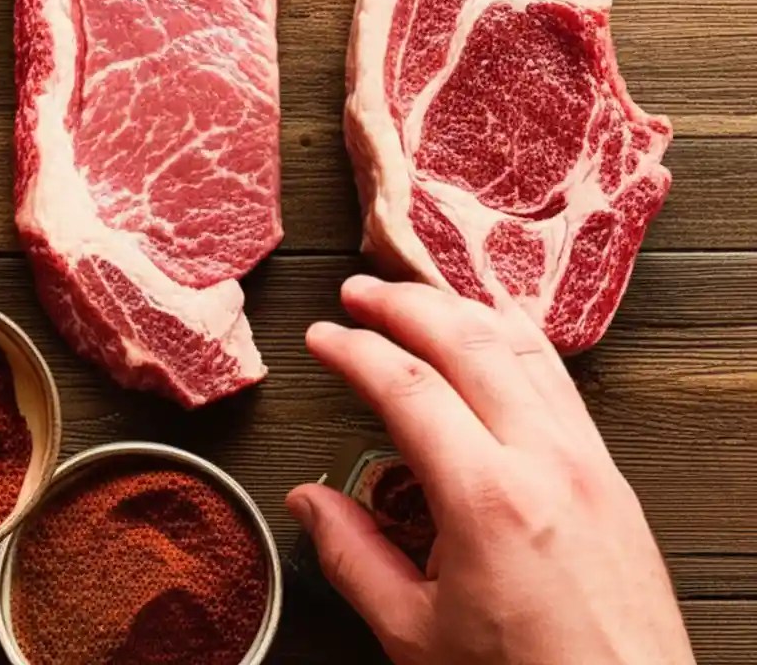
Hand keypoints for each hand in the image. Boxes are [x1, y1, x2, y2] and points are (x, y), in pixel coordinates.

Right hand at [287, 275, 694, 664]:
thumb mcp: (414, 631)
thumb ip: (352, 556)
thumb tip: (309, 502)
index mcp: (488, 500)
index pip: (409, 388)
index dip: (356, 351)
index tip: (323, 337)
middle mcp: (546, 463)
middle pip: (469, 343)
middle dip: (406, 304)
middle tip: (360, 290)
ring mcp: (589, 463)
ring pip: (525, 348)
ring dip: (463, 309)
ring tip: (421, 293)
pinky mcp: (612, 477)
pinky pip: (561, 380)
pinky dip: (517, 341)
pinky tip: (496, 338)